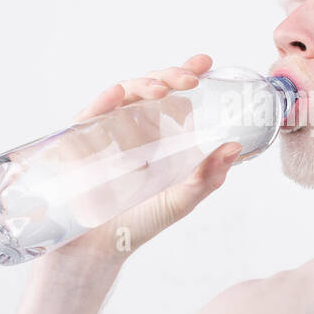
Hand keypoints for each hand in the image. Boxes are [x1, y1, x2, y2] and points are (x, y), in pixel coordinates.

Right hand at [48, 53, 242, 258]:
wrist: (98, 251)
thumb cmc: (138, 222)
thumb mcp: (181, 199)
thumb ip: (208, 177)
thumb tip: (235, 148)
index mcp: (156, 133)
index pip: (172, 95)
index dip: (185, 73)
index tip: (205, 63)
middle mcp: (130, 126)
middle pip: (149, 88)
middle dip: (170, 76)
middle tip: (191, 77)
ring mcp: (104, 131)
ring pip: (123, 94)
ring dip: (143, 85)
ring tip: (163, 89)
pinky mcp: (78, 143)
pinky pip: (89, 115)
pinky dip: (102, 101)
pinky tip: (117, 94)